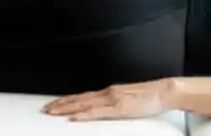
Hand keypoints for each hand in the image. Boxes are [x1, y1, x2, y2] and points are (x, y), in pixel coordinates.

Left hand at [42, 79, 171, 121]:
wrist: (164, 91)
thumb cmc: (150, 96)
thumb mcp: (128, 99)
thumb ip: (115, 102)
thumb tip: (105, 108)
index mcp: (110, 92)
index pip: (83, 96)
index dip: (68, 100)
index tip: (56, 103)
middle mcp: (108, 93)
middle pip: (79, 99)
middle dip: (61, 104)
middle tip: (46, 109)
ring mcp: (112, 99)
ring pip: (84, 104)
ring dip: (67, 108)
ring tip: (53, 112)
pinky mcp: (119, 107)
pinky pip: (97, 112)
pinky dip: (84, 114)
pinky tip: (74, 118)